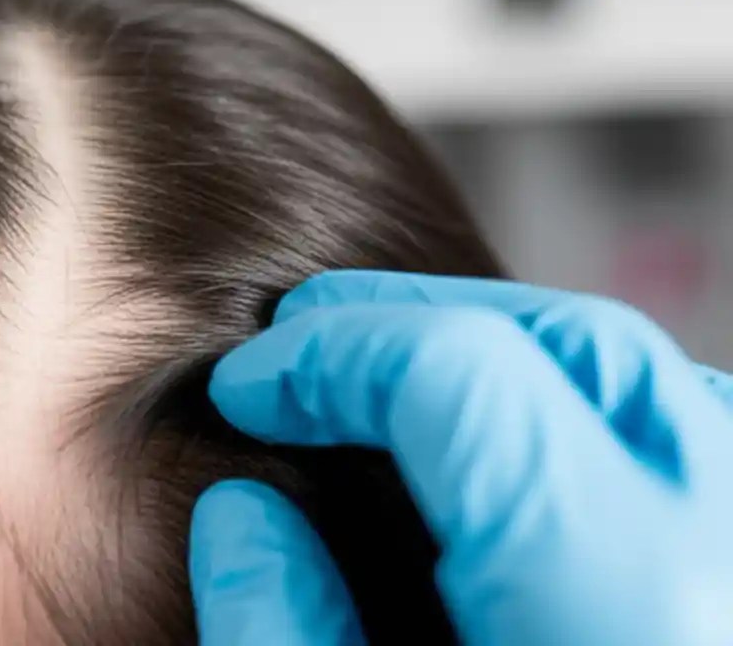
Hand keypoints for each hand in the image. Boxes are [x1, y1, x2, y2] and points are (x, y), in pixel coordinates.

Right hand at [190, 271, 732, 644]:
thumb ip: (284, 634)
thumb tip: (242, 513)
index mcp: (611, 603)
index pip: (462, 372)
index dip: (329, 353)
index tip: (254, 388)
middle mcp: (720, 563)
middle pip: (579, 339)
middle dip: (419, 315)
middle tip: (311, 341)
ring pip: (659, 377)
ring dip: (517, 346)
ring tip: (409, 375)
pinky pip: (702, 444)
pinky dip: (602, 415)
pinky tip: (526, 452)